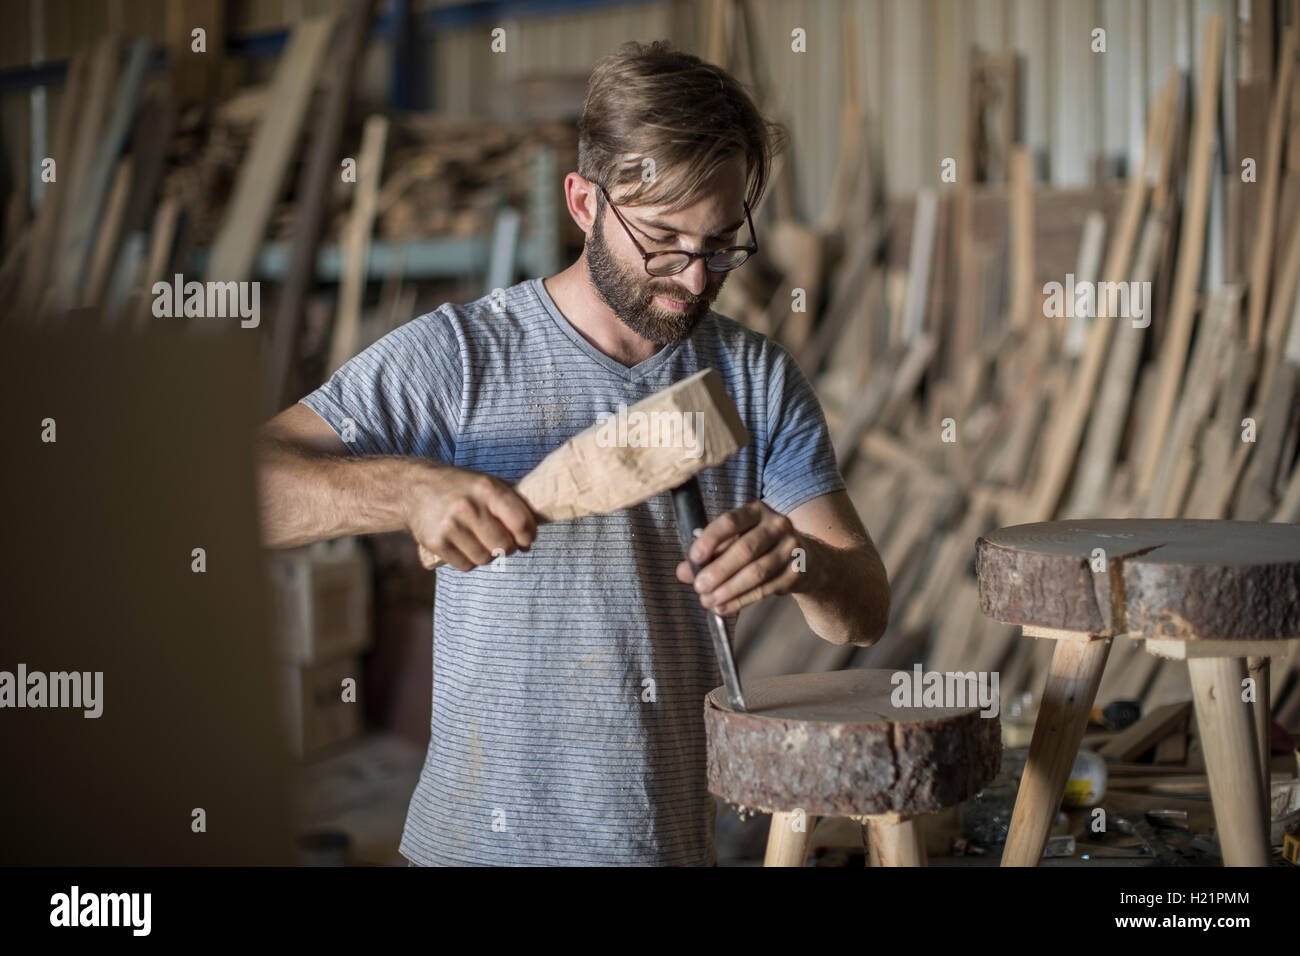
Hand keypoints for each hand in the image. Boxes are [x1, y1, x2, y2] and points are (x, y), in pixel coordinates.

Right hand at [404, 463, 536, 570]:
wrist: (415, 487)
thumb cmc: (461, 488)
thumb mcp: (488, 484)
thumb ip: (512, 506)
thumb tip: (528, 543)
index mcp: (487, 488)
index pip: (519, 522)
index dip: (528, 536)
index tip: (526, 539)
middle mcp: (468, 506)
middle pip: (504, 546)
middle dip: (508, 548)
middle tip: (502, 542)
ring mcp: (450, 525)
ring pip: (485, 559)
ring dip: (488, 555)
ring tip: (480, 541)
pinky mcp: (436, 542)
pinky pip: (466, 566)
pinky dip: (470, 561)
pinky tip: (465, 546)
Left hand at [675, 501, 809, 615]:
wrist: (808, 560)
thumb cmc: (761, 548)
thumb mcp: (734, 542)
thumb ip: (709, 554)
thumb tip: (683, 571)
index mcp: (757, 511)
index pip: (731, 520)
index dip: (711, 539)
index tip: (694, 557)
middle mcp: (777, 525)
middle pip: (745, 549)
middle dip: (719, 570)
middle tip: (699, 587)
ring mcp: (791, 548)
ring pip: (756, 572)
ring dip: (729, 589)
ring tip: (708, 600)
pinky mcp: (797, 572)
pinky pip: (765, 589)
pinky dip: (741, 600)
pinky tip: (723, 607)